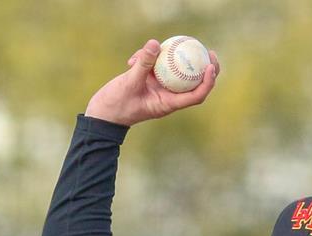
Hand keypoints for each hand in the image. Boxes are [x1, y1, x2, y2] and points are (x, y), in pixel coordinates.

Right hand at [85, 39, 219, 126]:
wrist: (101, 115)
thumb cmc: (116, 106)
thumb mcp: (129, 84)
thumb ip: (143, 64)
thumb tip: (155, 43)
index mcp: (168, 103)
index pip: (196, 95)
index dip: (207, 81)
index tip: (210, 66)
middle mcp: (167, 96)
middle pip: (192, 83)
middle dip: (203, 68)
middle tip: (208, 51)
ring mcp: (158, 88)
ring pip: (172, 71)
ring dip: (167, 58)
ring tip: (166, 44)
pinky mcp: (148, 81)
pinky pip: (154, 67)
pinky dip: (146, 60)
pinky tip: (131, 59)